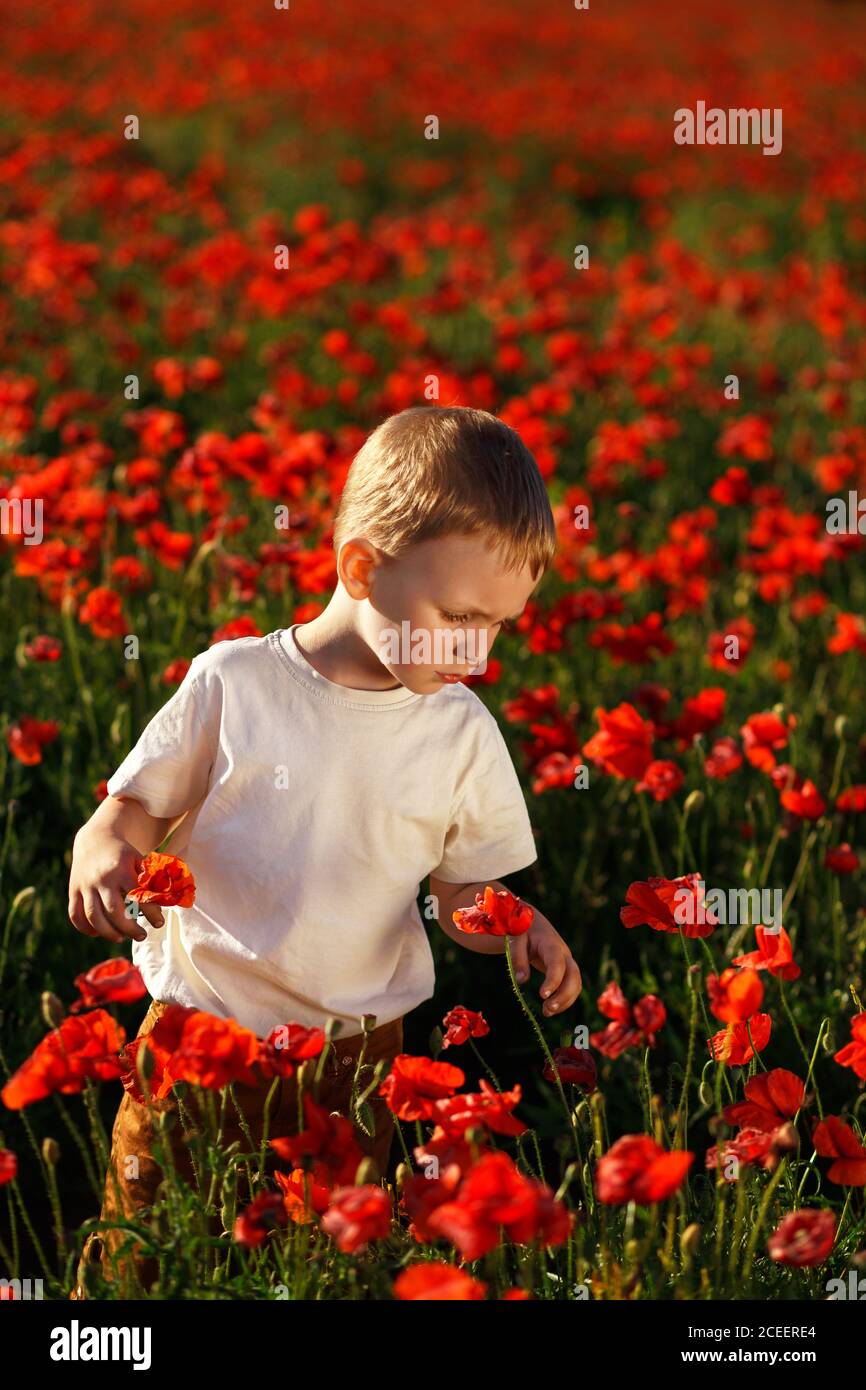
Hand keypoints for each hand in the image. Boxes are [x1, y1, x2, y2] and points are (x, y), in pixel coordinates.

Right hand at [68, 828, 164, 944]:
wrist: (95, 839)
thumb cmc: (123, 854)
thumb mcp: (139, 860)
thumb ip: (151, 880)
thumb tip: (168, 902)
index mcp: (120, 869)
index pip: (136, 895)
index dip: (150, 912)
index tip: (159, 923)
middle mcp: (101, 879)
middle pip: (113, 911)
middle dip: (129, 928)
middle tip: (142, 936)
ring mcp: (85, 885)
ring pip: (93, 917)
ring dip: (108, 933)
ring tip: (122, 938)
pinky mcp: (73, 891)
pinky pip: (75, 915)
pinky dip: (85, 928)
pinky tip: (98, 933)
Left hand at [509, 913, 581, 1016]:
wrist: (532, 923)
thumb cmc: (522, 930)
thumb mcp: (515, 940)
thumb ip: (518, 958)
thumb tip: (521, 980)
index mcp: (551, 944)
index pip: (557, 963)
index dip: (553, 980)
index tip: (542, 995)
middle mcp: (564, 954)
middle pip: (573, 976)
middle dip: (564, 995)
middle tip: (547, 1009)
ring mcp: (567, 962)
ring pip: (576, 984)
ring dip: (565, 1001)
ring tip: (546, 1012)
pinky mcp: (566, 971)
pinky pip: (571, 987)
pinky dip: (564, 1000)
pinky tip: (550, 1009)